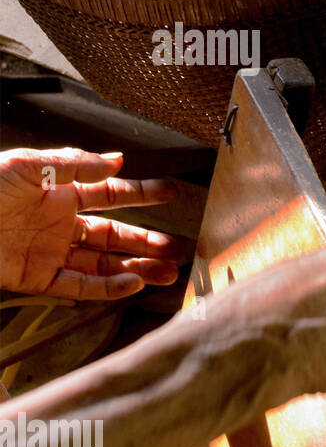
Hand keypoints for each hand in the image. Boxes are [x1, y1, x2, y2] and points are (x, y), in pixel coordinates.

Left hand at [0, 149, 184, 299]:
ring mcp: (51, 252)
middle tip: (179, 248)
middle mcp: (60, 224)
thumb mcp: (26, 165)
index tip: (172, 193)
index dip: (143, 194)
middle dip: (148, 242)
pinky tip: (131, 283)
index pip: (111, 195)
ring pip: (104, 263)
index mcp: (59, 193)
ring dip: (137, 267)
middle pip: (115, 235)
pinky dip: (108, 286)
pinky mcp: (38, 278)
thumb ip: (74, 165)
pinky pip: (81, 285)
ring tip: (167, 272)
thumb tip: (117, 161)